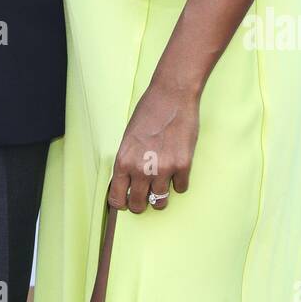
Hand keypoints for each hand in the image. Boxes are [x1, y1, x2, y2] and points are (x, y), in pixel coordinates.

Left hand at [108, 77, 199, 212]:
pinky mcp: (183, 165)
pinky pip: (181, 188)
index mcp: (123, 161)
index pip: (117, 198)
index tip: (126, 202)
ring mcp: (163, 169)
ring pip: (161, 201)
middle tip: (146, 198)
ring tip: (162, 183)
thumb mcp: (128, 138)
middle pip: (139, 205)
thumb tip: (129, 182)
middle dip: (141, 204)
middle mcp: (141, 169)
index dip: (122, 203)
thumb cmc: (148, 112)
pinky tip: (177, 169)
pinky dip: (179, 182)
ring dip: (161, 196)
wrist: (171, 96)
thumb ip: (128, 162)